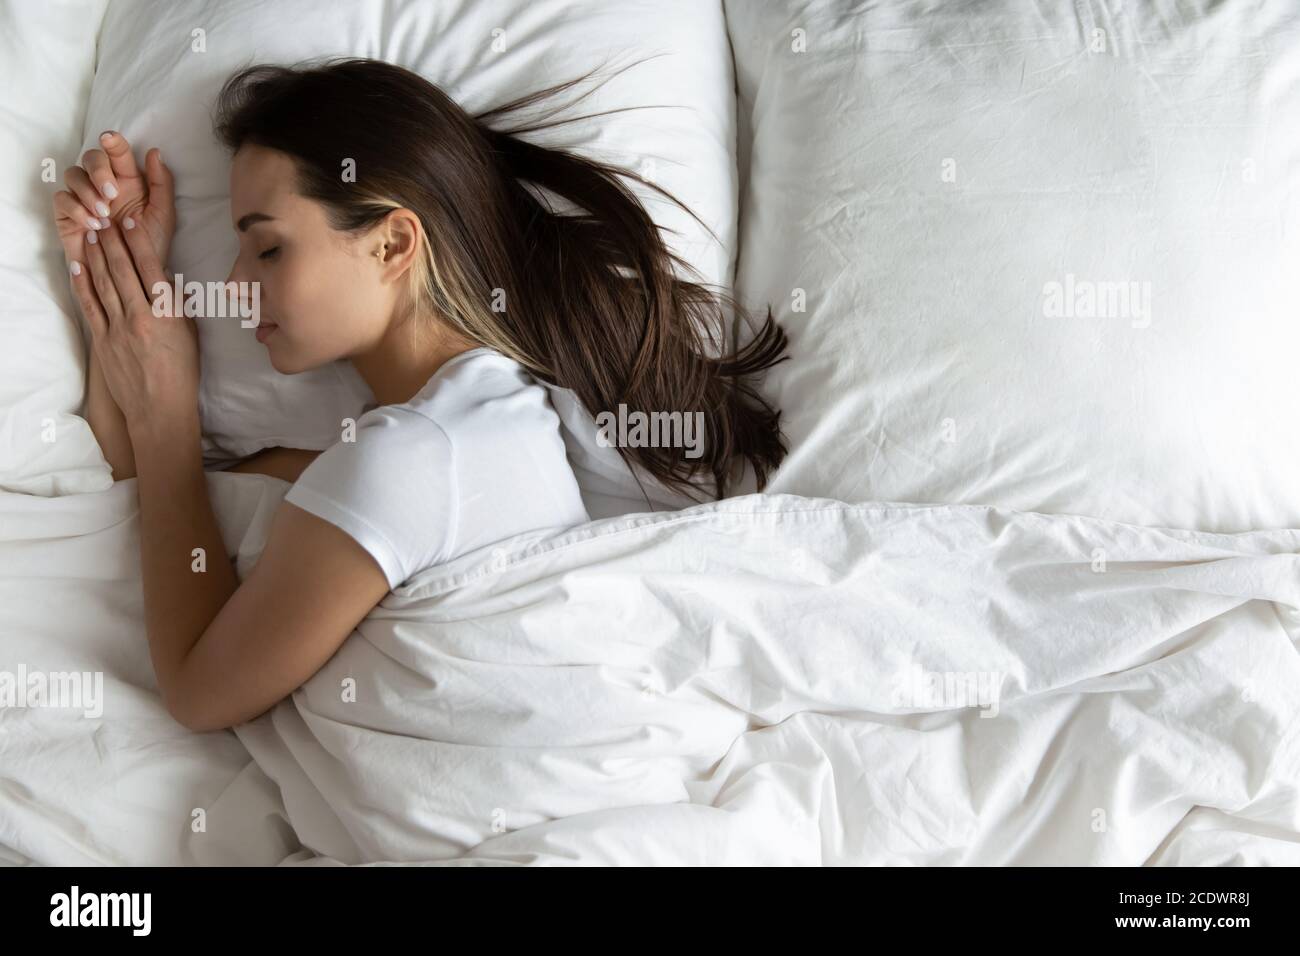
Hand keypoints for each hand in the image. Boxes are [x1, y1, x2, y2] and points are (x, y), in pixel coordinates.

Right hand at [53, 131, 174, 302]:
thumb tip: (155, 152)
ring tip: (105, 215)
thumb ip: (162, 184)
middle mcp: (103, 185)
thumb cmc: (148, 246)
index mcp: (129, 180)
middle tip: (112, 194)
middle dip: (99, 171)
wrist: (132, 276)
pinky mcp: (68, 214)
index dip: (112, 142)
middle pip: (90, 158)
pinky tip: (93, 225)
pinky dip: (76, 209)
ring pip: (73, 175)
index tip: (110, 138)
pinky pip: (62, 199)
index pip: (117, 152)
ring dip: (88, 191)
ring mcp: (83, 198)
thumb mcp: (163, 215)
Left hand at [69, 219, 199, 440]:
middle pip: (123, 271)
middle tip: (105, 219)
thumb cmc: (182, 374)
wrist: (159, 409)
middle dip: (113, 242)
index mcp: (168, 316)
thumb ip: (177, 307)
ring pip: (104, 283)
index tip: (130, 223)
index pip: (150, 270)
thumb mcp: (190, 336)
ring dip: (97, 255)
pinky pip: (91, 306)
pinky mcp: (102, 341)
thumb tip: (166, 282)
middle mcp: (141, 318)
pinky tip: (79, 265)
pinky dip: (83, 283)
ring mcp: (118, 329)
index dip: (138, 244)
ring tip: (92, 233)